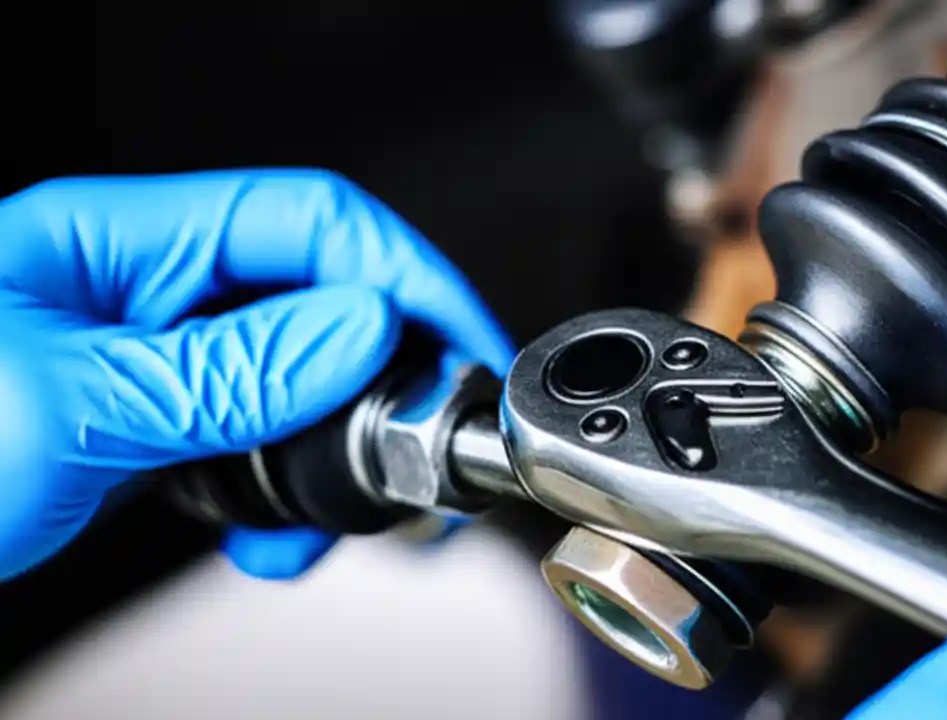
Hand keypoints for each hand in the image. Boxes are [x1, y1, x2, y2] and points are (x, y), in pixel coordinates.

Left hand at [0, 169, 513, 581]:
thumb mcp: (73, 405)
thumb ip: (228, 370)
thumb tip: (363, 327)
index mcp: (121, 243)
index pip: (308, 222)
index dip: (402, 276)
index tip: (461, 346)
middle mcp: (145, 297)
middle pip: (316, 304)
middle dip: (380, 381)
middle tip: (411, 448)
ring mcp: (151, 369)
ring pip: (297, 387)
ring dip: (329, 457)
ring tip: (321, 517)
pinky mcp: (149, 436)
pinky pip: (253, 449)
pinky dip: (279, 499)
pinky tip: (263, 537)